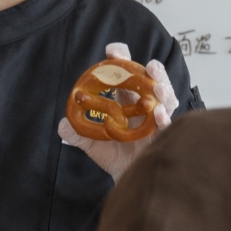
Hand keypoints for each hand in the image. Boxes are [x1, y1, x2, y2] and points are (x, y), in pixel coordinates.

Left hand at [58, 42, 178, 180]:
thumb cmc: (113, 157)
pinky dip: (164, 119)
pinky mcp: (163, 136)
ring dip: (164, 91)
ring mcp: (156, 119)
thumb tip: (62, 126)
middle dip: (154, 71)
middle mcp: (144, 106)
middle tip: (149, 66)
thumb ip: (78, 135)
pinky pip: (168, 125)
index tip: (112, 51)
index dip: (122, 59)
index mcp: (127, 100)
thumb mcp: (92, 144)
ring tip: (158, 88)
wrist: (126, 180)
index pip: (126, 74)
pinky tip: (159, 115)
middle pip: (153, 81)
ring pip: (166, 99)